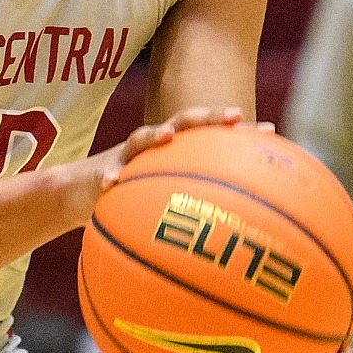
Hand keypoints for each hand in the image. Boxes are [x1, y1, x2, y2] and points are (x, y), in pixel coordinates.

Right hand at [56, 107, 248, 227]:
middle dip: (210, 117)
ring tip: (168, 135)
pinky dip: (107, 178)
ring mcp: (128, 155)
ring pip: (143, 138)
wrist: (81, 193)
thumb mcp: (165, 202)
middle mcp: (157, 147)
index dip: (239, 132)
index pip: (212, 136)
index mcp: (176, 153)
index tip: (270, 132)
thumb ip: (194, 207)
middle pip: (186, 123)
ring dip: (155, 134)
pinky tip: (109, 184)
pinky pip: (104, 174)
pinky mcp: (102, 172)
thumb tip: (237, 238)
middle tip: (236, 114)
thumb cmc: (133, 198)